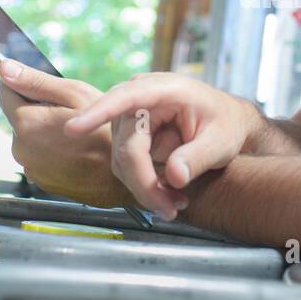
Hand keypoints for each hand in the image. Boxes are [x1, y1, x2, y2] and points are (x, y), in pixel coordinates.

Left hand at [0, 60, 132, 208]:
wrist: (123, 178)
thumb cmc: (106, 134)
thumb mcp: (75, 95)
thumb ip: (36, 81)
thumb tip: (5, 69)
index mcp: (27, 123)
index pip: (4, 92)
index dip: (21, 84)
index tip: (41, 87)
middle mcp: (21, 148)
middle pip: (18, 117)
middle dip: (37, 110)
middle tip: (69, 113)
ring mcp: (30, 168)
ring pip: (29, 138)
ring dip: (44, 132)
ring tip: (74, 134)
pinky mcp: (41, 180)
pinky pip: (39, 157)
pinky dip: (51, 151)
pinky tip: (74, 150)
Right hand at [64, 73, 260, 218]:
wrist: (226, 124)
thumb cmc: (225, 124)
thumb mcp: (222, 140)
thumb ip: (198, 157)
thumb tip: (174, 177)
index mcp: (165, 89)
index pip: (125, 99)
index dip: (98, 113)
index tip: (73, 128)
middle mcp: (141, 99)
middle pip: (126, 147)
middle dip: (144, 183)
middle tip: (170, 210)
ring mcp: (130, 118)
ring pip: (123, 161)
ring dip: (146, 188)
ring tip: (176, 204)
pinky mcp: (128, 136)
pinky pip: (127, 166)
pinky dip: (145, 186)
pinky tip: (169, 195)